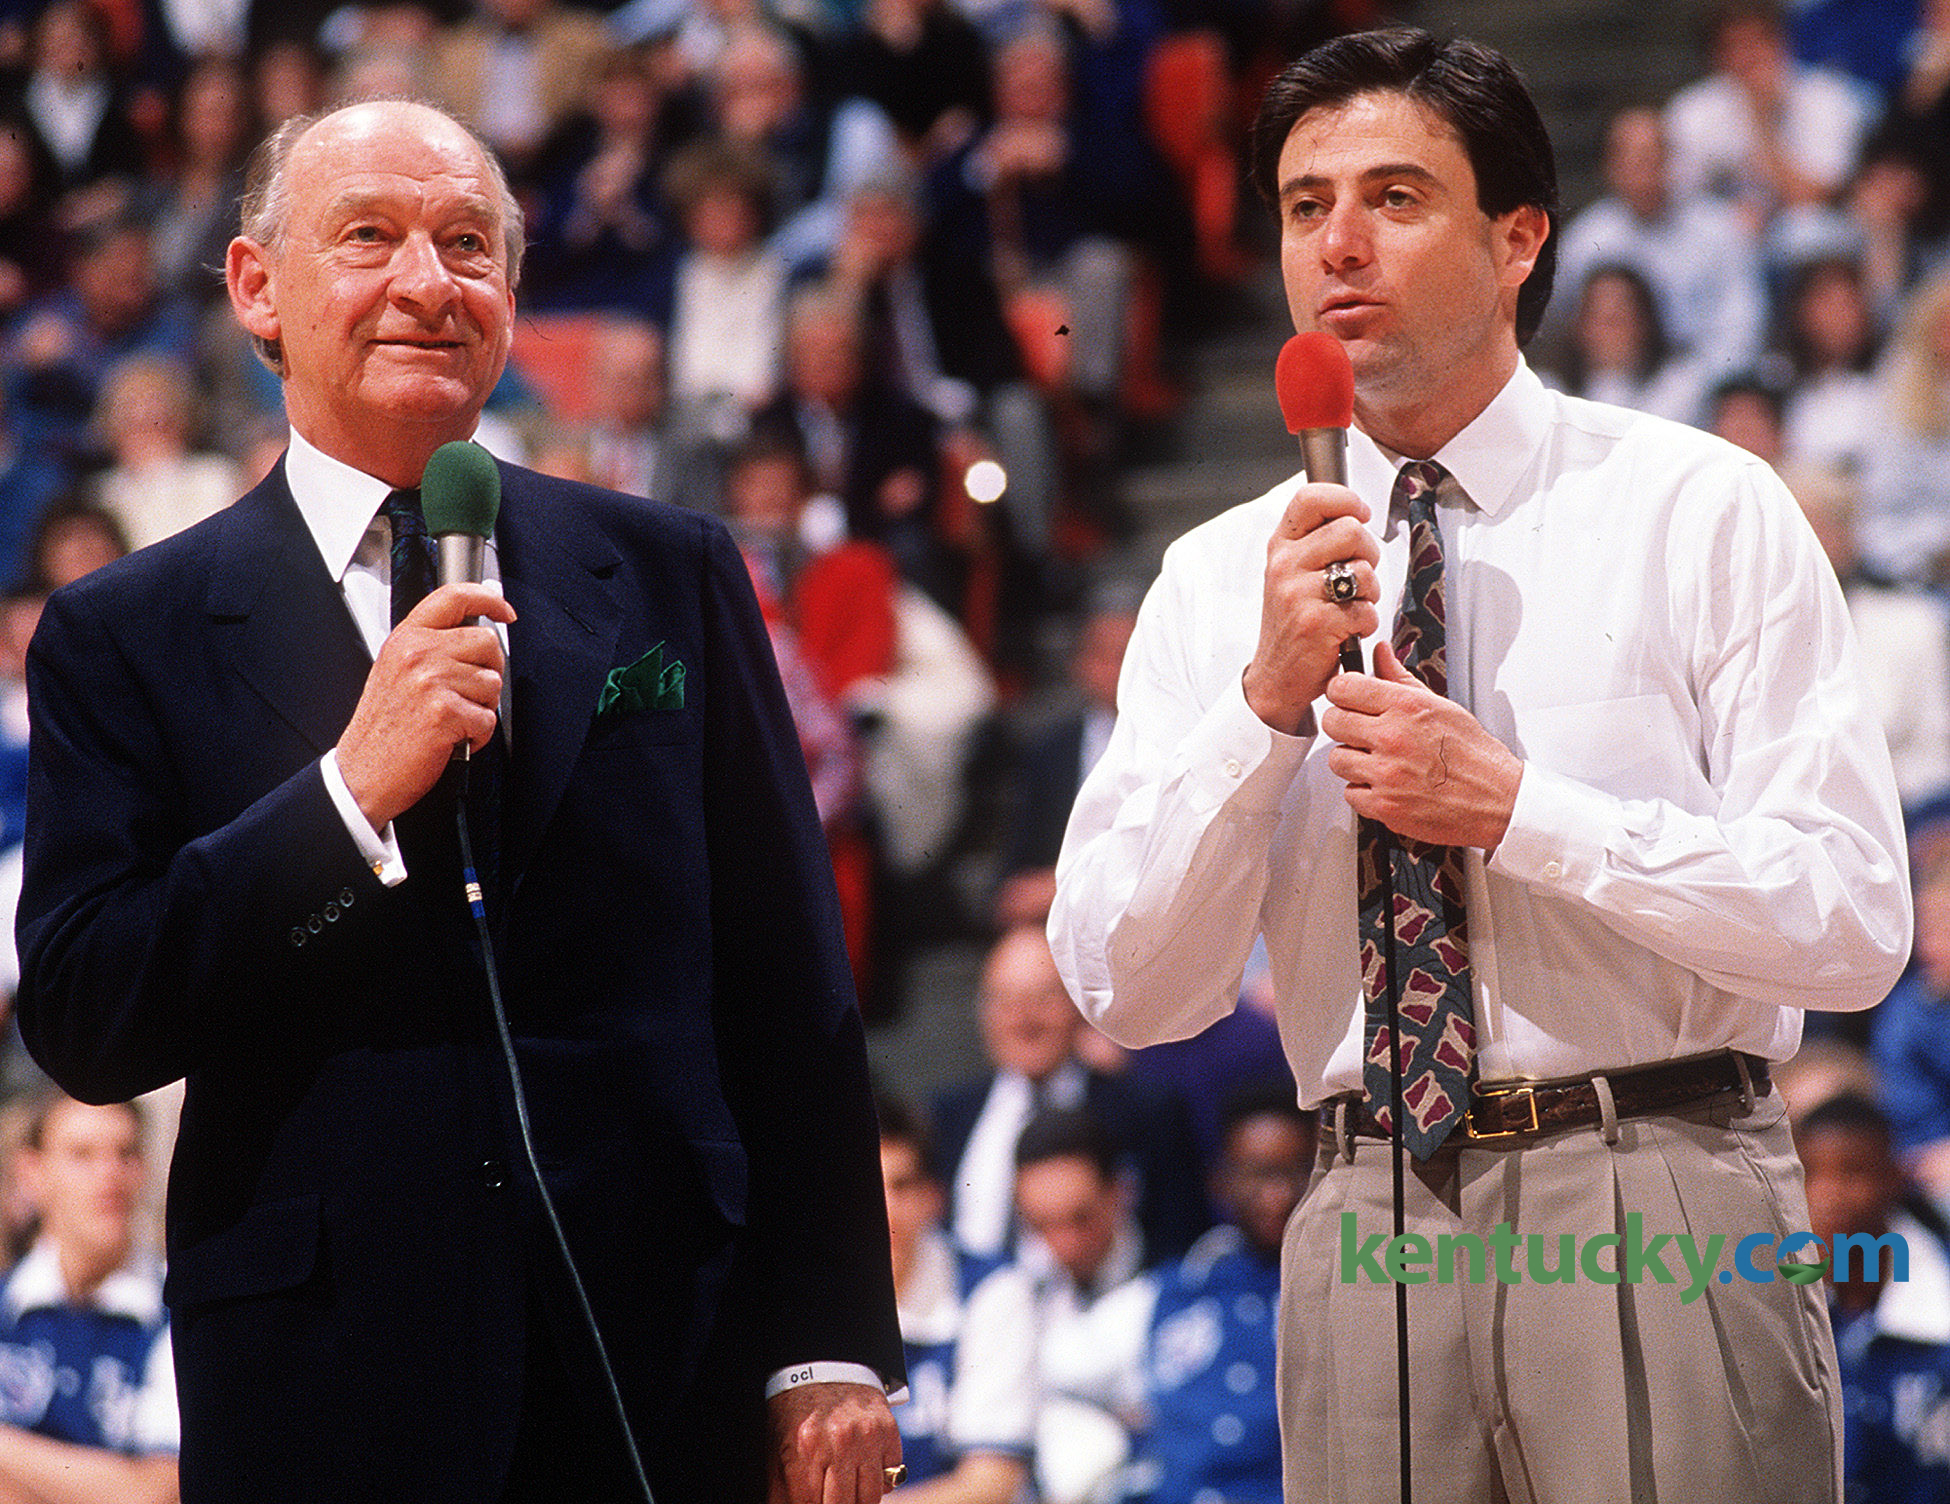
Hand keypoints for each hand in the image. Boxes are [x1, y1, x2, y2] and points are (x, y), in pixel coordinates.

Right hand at [336, 582, 515, 828]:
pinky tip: (453, 738)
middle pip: (487, 642)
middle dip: (489, 670)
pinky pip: (489, 718)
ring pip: (492, 683)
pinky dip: (478, 735)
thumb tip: (475, 632)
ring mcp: (431, 681)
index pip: (454, 597)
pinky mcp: (445, 712)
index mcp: (405, 638)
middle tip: (467, 693)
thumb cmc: (383, 726)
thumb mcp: (395, 670)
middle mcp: (417, 653)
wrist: (363, 772)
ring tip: (452, 719)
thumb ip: (430, 646)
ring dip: (481, 708)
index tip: (503, 610)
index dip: (488, 599)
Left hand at [767, 1382, 901, 1503]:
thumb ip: (781, 1486)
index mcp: (806, 1447)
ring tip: (848, 1493)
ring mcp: (867, 1438)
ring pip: (870, 1498)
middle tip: (832, 1498)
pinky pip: (890, 1477)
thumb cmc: (798, 1410)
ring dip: (859, 1501)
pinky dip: (880, 1483)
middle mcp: (839, 1443)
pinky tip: (864, 1475)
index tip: (813, 1503)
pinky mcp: (888, 1432)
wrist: (827, 1367)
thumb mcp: (778, 1444)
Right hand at [1242, 482, 1378, 734]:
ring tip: (1349, 608)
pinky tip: (1346, 632)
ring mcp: (1298, 594)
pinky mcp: (1316, 623)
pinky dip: (1365, 624)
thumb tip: (1358, 513)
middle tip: (1357, 579)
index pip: (1311, 498)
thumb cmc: (1294, 623)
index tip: (1360, 514)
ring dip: (1370, 594)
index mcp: (1280, 547)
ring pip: (1365, 572)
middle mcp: (1284, 565)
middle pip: (1352, 531)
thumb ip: (1317, 542)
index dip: (1345, 500)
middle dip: (1369, 556)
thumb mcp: (1291, 574)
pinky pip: (1366, 610)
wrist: (1276, 677)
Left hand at [1320, 640, 1521, 849]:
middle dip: (1345, 725)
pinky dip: (1364, 791)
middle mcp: (1392, 738)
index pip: (1343, 687)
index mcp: (1406, 707)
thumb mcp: (1440, 706)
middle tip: (1361, 732)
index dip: (1341, 692)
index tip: (1347, 698)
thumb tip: (1381, 653)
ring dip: (1353, 760)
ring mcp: (1385, 774)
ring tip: (1378, 761)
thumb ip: (1400, 679)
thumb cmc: (1472, 754)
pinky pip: (1350, 792)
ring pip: (1336, 759)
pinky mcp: (1383, 806)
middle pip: (1333, 721)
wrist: (1496, 798)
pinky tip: (1385, 785)